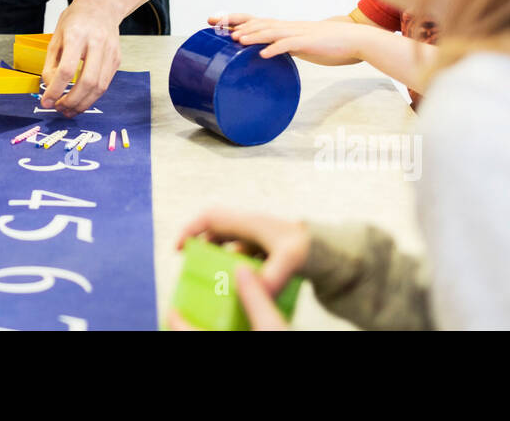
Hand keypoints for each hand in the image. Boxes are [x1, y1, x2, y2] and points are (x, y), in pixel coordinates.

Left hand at [41, 0, 120, 115]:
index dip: (55, 90)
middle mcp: (97, 44)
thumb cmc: (76, 20)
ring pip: (99, 87)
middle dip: (71, 101)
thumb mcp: (56, 37)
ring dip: (83, 104)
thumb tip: (49, 88)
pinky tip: (80, 100)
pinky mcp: (117, 60)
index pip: (67, 70)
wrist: (103, 6)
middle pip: (87, 82)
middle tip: (59, 109)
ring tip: (69, 110)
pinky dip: (92, 96)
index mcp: (77, 35)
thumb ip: (51, 63)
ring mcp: (110, 52)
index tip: (45, 101)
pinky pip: (105, 84)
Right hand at [169, 207, 310, 330]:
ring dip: (217, 258)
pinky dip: (233, 267)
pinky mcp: (265, 249)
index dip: (190, 229)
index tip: (178, 248)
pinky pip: (241, 255)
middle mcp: (251, 227)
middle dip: (200, 246)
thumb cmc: (310, 248)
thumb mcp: (290, 260)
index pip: (211, 217)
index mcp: (250, 222)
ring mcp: (258, 238)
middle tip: (191, 266)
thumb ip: (272, 276)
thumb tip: (256, 291)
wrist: (331, 250)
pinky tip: (237, 285)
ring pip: (228, 244)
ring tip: (211, 278)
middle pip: (216, 231)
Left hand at [225, 16, 367, 66]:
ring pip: (271, 31)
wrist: (354, 40)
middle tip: (215, 24)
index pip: (255, 20)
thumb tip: (267, 55)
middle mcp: (288, 26)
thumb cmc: (328, 45)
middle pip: (257, 21)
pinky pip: (289, 44)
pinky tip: (263, 55)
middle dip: (235, 22)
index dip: (235, 19)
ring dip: (252, 35)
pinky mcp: (309, 42)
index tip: (215, 20)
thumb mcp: (301, 46)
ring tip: (237, 40)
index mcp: (285, 27)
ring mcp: (298, 33)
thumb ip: (285, 47)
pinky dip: (275, 49)